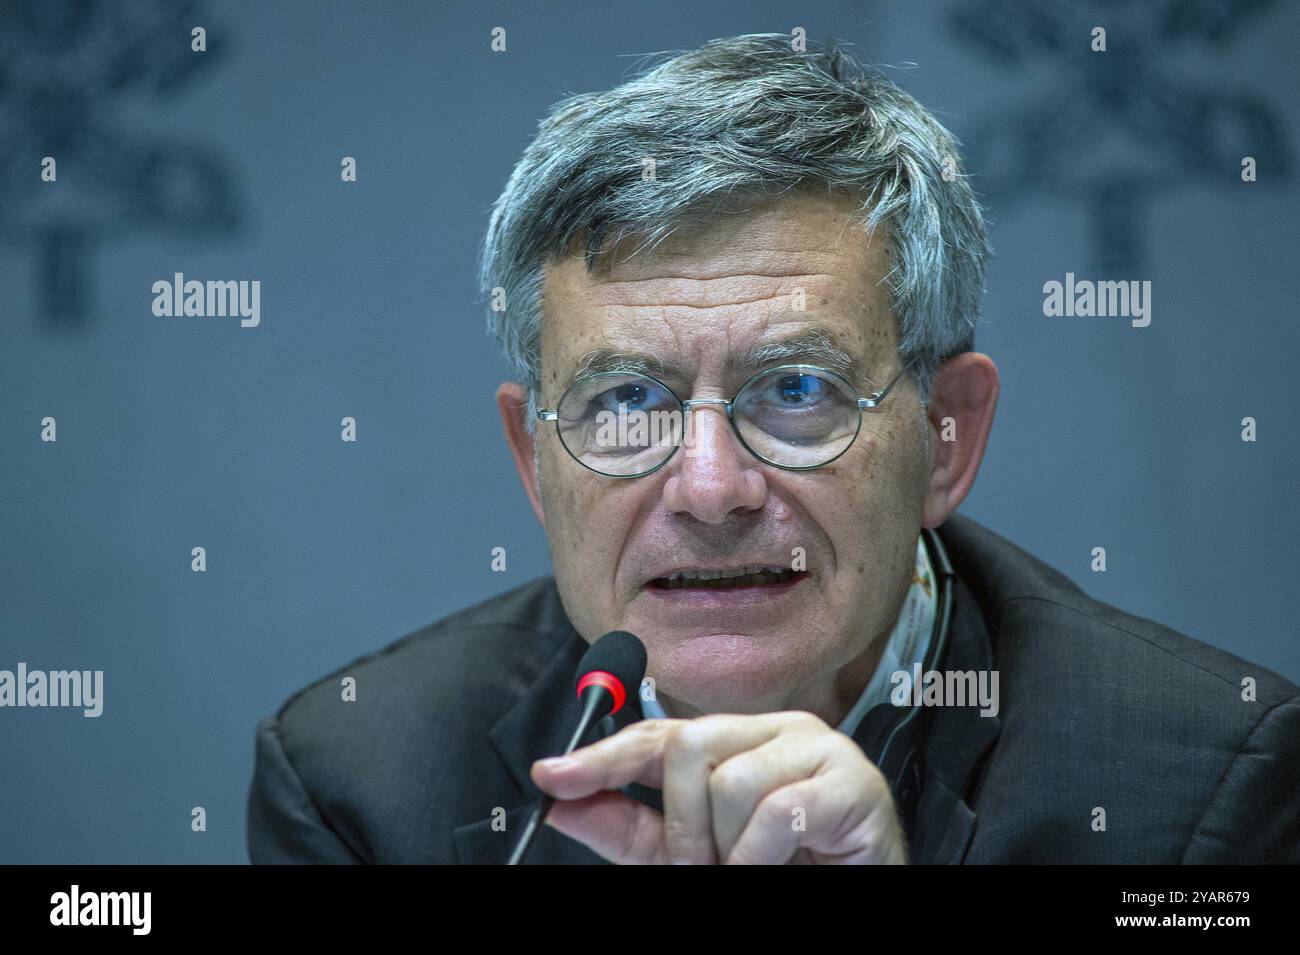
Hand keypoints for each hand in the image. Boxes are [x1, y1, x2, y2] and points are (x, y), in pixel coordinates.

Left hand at [529, 711, 907, 863]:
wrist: (858, 894)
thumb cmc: (781, 871)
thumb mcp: (691, 855)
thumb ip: (629, 827)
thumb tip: (561, 800)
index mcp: (740, 740)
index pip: (659, 733)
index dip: (604, 755)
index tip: (552, 776)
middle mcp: (777, 730)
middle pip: (689, 744)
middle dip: (683, 823)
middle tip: (703, 867)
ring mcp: (820, 747)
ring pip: (731, 780)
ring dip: (727, 848)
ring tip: (750, 869)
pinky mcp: (852, 781)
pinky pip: (776, 811)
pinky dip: (762, 856)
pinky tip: (780, 866)